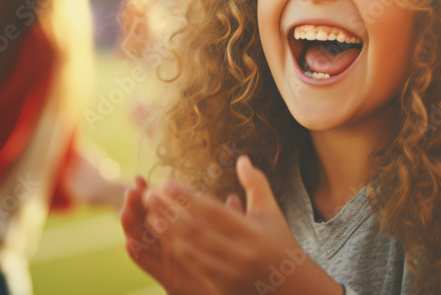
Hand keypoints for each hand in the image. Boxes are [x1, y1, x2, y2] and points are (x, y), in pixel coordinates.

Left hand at [120, 156, 340, 294]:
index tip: (167, 182)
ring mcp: (231, 275)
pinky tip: (162, 236)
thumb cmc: (279, 242)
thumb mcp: (271, 212)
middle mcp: (241, 255)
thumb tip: (242, 158)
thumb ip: (256, 184)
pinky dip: (176, 250)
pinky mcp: (222, 289)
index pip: (214, 212)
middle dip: (170, 212)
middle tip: (149, 194)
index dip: (188, 197)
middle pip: (197, 231)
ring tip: (150, 214)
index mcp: (253, 233)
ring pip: (191, 251)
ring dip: (167, 232)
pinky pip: (193, 267)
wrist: (291, 287)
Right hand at [121, 176, 220, 294]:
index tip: (139, 178)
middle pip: (144, 221)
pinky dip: (138, 255)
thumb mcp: (227, 235)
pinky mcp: (167, 278)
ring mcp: (166, 260)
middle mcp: (168, 244)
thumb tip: (234, 198)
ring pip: (142, 241)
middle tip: (130, 191)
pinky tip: (129, 244)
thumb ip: (228, 219)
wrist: (227, 288)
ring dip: (131, 227)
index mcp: (180, 230)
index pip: (158, 207)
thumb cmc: (227, 261)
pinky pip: (148, 266)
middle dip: (135, 206)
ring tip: (124, 212)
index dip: (147, 193)